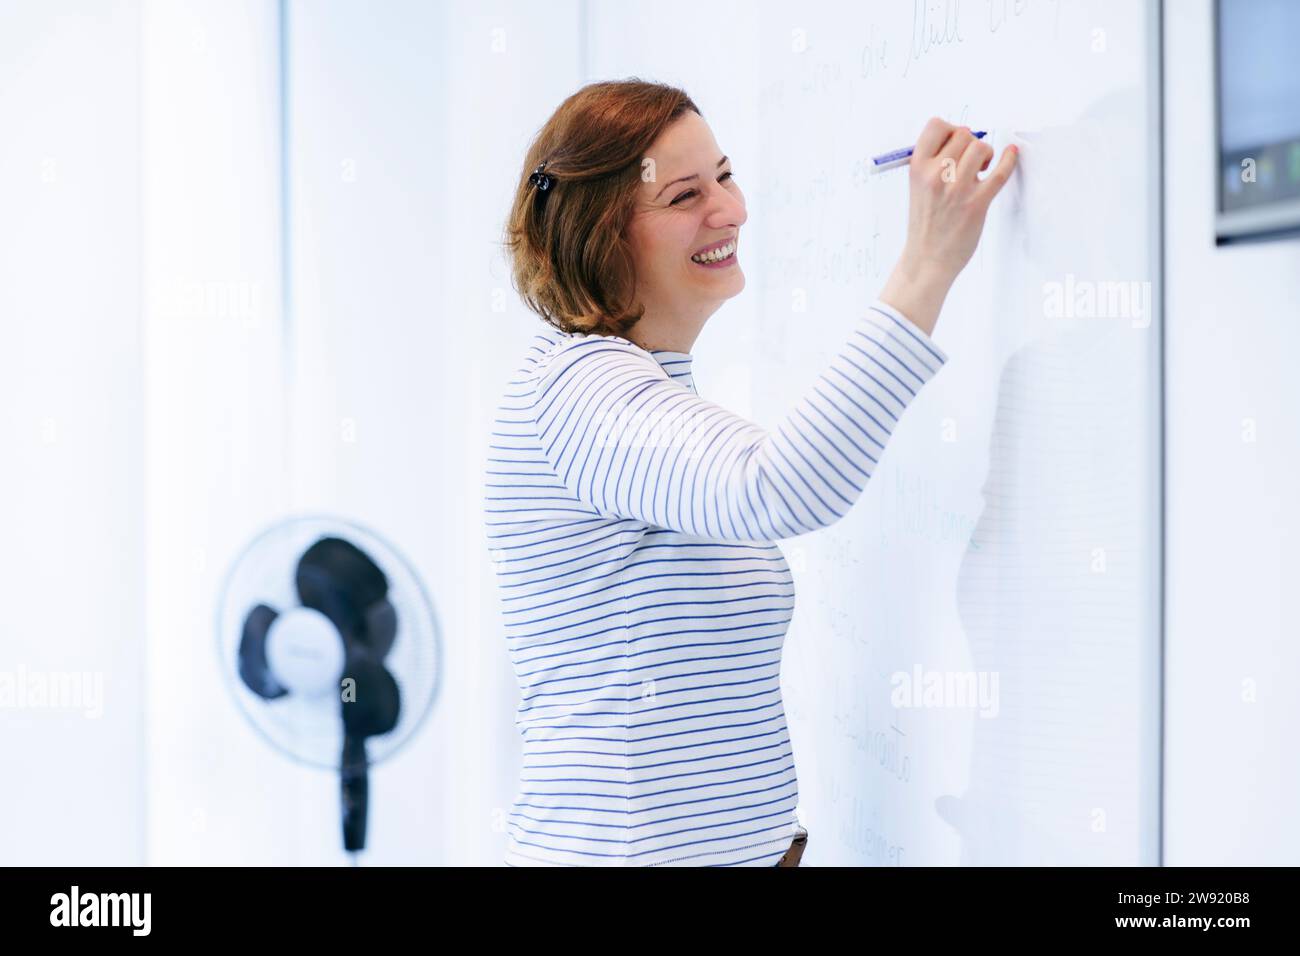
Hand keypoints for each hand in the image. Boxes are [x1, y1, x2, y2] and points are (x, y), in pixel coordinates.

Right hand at [879, 118, 1017, 336]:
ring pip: (981, 148)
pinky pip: (1000, 172)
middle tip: (970, 162)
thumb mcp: (917, 188)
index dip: (950, 129)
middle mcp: (935, 175)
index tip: (954, 143)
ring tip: (981, 169)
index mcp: (917, 168)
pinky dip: (1009, 159)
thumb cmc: (924, 224)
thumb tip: (962, 139)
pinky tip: (1011, 154)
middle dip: (971, 143)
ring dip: (986, 154)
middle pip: (964, 134)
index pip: (936, 126)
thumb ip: (933, 163)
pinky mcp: (977, 203)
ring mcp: (957, 189)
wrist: (926, 260)